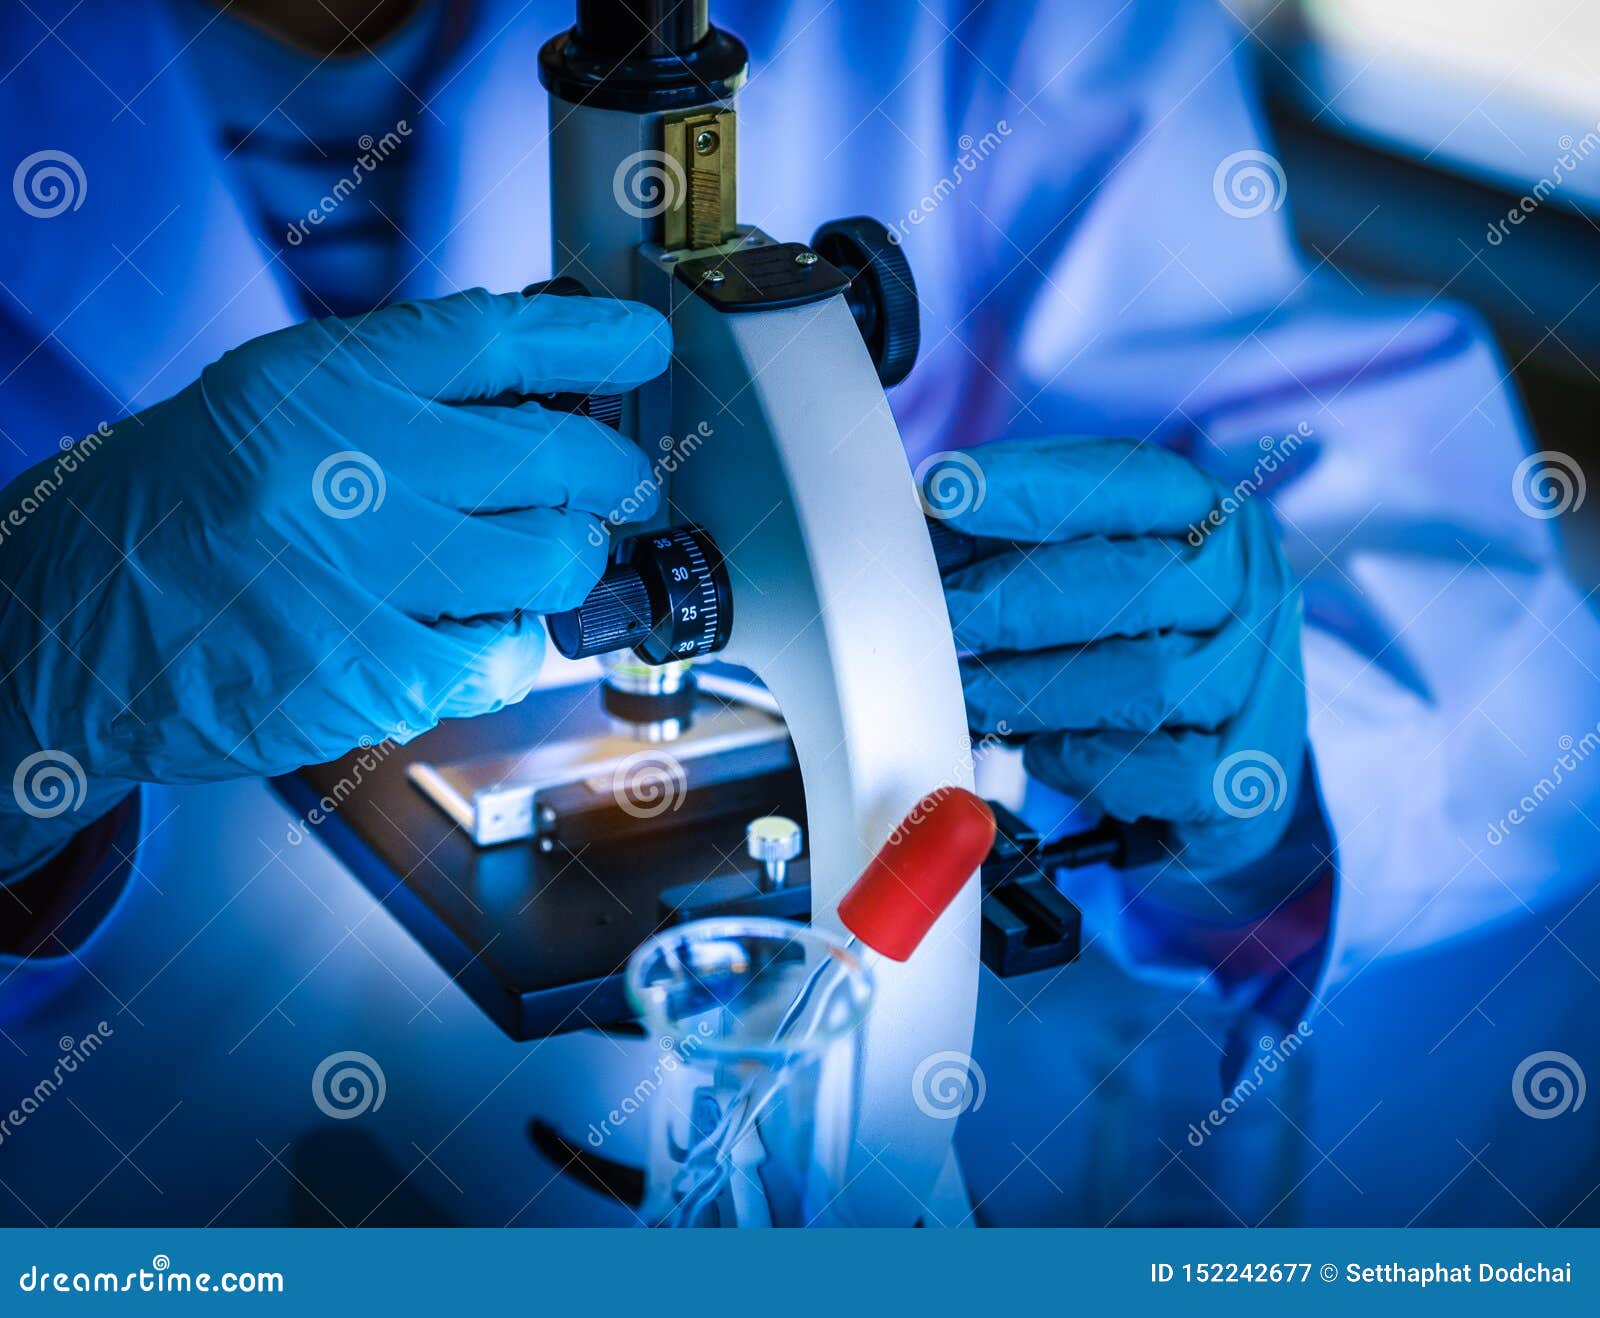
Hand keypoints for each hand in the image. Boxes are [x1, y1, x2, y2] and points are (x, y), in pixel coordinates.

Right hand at [0, 287, 668, 868]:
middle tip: (615, 487)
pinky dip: (504, 648)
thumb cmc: (185, 510)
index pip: (498, 338)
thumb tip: (546, 391)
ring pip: (556, 563)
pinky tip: (462, 635)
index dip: (594, 337)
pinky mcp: (375, 673)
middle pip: (560, 456)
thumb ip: (404, 394)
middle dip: (615, 474)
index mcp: (326, 385)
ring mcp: (369, 577)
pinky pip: (505, 658)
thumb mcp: (278, 407)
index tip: (645, 343)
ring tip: (526, 568)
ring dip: (566, 567)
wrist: (74, 628)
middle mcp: (353, 470)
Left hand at [931, 436, 1306, 891]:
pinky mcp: (1240, 775)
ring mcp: (1255, 684)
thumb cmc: (1145, 649)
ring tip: (974, 693)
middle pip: (1124, 584)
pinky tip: (1045, 750)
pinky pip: (1148, 766)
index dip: (1030, 487)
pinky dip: (1079, 759)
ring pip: (1136, 680)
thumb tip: (930, 519)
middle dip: (1014, 599)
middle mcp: (1250, 590)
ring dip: (1034, 688)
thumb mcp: (1098, 576)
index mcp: (1214, 519)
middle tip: (944, 614)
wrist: (1227, 767)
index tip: (946, 492)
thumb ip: (1023, 541)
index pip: (1126, 482)